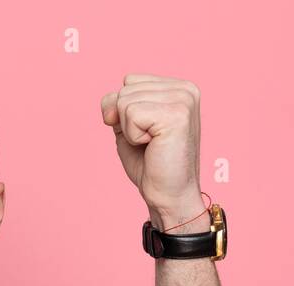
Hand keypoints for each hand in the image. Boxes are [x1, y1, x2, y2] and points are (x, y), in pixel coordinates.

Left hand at [100, 73, 203, 224]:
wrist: (169, 196)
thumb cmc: (152, 166)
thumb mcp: (127, 129)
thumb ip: (116, 108)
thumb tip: (108, 104)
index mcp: (178, 88)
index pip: (129, 81)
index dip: (124, 112)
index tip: (146, 134)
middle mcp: (185, 89)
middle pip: (125, 90)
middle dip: (126, 122)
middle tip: (149, 144)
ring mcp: (183, 100)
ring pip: (125, 101)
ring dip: (130, 131)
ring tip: (152, 145)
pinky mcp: (177, 114)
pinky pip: (130, 114)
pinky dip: (133, 136)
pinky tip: (153, 146)